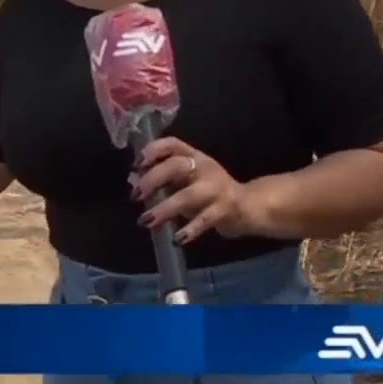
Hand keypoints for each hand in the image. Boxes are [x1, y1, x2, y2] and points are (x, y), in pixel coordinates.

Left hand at [131, 137, 258, 243]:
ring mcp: (216, 188)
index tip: (137, 164)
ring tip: (145, 221)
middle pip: (176, 166)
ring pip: (187, 195)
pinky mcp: (225, 209)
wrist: (248, 206)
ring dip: (164, 209)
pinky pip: (204, 219)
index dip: (153, 150)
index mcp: (194, 157)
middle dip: (152, 180)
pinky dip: (189, 229)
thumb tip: (134, 182)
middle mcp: (205, 167)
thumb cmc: (210, 193)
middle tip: (135, 196)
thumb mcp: (187, 181)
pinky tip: (177, 239)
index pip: (173, 144)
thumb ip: (163, 181)